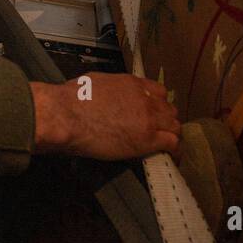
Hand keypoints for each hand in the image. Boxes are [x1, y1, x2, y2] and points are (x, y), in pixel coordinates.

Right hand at [30, 74, 179, 159]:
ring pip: (175, 126)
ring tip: (166, 149)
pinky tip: (172, 158)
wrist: (67, 115)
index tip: (154, 115)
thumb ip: (110, 90)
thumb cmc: (72, 99)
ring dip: (171, 136)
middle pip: (169, 110)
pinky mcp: (147, 139)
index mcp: (132, 83)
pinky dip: (175, 152)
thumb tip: (107, 96)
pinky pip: (172, 144)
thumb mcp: (96, 83)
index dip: (159, 105)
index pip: (159, 92)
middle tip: (158, 133)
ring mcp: (149, 118)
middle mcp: (145, 98)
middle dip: (166, 122)